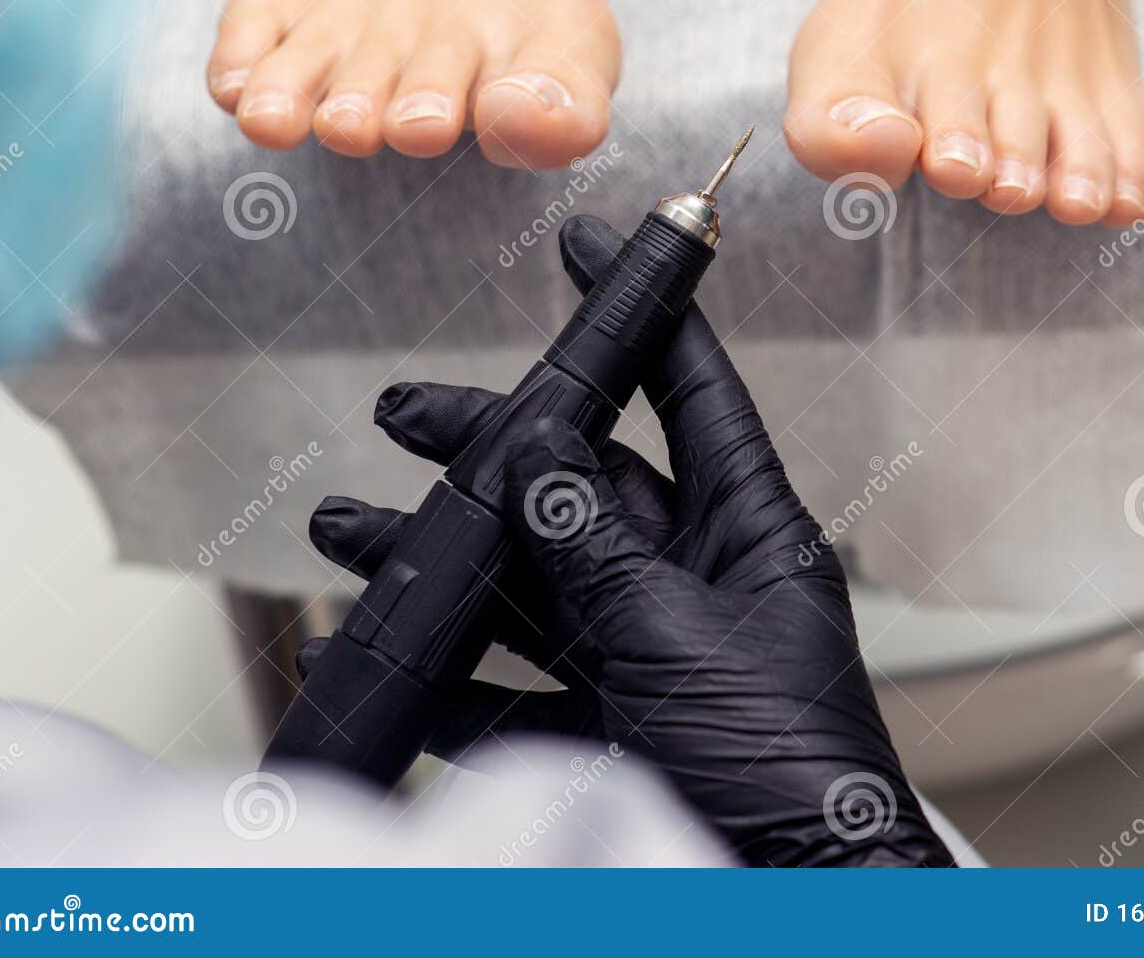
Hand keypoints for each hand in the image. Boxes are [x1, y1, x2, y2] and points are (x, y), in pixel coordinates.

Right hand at [308, 215, 953, 867]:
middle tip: (403, 417)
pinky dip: (450, 681)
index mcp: (746, 536)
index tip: (596, 250)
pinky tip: (391, 665)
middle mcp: (695, 584)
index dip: (646, 316)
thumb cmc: (788, 772)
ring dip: (441, 562)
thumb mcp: (678, 635)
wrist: (795, 900)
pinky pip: (515, 689)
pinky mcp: (609, 730)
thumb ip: (596, 546)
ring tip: (347, 536)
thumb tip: (537, 453)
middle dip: (488, 452)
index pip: (692, 393)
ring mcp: (647, 657)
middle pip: (578, 486)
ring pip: (530, 585)